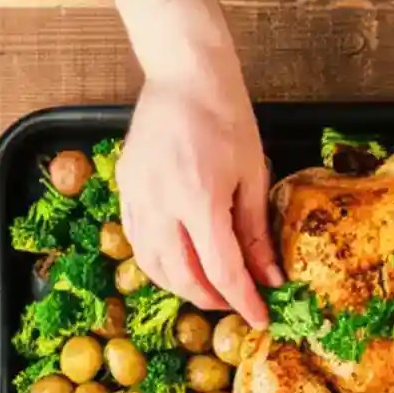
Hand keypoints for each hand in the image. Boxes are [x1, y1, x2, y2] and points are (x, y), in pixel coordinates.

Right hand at [110, 0, 280, 326]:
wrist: (184, 75)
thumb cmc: (226, 118)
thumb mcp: (253, 174)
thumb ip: (255, 231)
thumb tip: (269, 277)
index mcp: (199, 198)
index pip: (221, 269)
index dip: (242, 300)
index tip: (260, 317)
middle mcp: (160, 203)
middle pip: (182, 275)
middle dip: (211, 298)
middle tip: (236, 303)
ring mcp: (136, 196)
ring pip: (152, 264)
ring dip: (182, 286)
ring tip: (209, 289)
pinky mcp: (124, 188)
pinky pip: (137, 241)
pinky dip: (159, 262)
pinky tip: (180, 264)